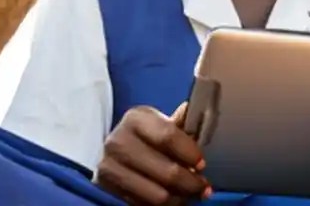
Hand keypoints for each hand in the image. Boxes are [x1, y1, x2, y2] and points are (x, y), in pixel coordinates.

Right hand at [94, 103, 211, 204]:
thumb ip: (180, 123)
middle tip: (203, 187)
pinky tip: (171, 199)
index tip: (202, 165)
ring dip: (179, 198)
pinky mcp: (106, 188)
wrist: (113, 154)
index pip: (168, 136)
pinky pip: (143, 205)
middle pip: (167, 171)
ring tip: (189, 195)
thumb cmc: (145, 137)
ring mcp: (109, 166)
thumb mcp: (160, 125)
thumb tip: (196, 111)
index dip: (190, 153)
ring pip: (158, 195)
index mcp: (136, 118)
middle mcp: (119, 141)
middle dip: (191, 183)